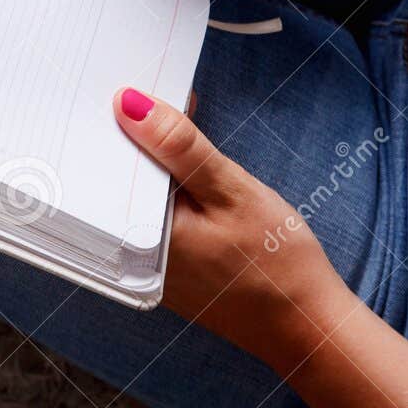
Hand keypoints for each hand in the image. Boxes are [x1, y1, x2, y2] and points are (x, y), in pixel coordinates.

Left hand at [114, 87, 345, 368]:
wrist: (306, 325)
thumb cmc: (277, 264)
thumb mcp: (231, 190)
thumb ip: (180, 148)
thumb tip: (128, 103)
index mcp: (137, 235)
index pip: (101, 166)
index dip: (106, 122)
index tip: (114, 83)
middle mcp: (129, 252)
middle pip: (110, 178)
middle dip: (122, 135)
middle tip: (140, 90)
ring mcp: (144, 261)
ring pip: (128, 193)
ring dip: (140, 157)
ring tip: (155, 114)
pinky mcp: (161, 263)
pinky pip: (145, 211)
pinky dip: (155, 183)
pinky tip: (170, 157)